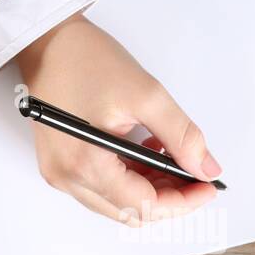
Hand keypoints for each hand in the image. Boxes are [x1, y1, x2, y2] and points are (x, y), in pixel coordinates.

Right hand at [14, 14, 221, 224]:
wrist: (47, 42)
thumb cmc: (85, 59)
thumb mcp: (145, 94)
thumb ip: (181, 135)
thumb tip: (206, 168)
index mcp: (85, 163)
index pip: (144, 206)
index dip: (182, 201)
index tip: (207, 187)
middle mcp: (68, 177)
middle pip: (132, 212)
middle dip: (170, 197)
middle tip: (196, 173)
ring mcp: (61, 173)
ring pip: (119, 203)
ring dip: (151, 188)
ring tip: (171, 156)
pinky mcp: (61, 165)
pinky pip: (103, 188)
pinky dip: (132, 178)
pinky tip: (148, 153)